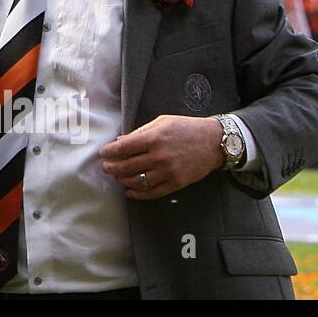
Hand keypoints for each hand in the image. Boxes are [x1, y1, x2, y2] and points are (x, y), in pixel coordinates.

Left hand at [99, 115, 224, 200]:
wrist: (213, 142)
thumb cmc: (186, 128)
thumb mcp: (161, 122)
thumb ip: (140, 132)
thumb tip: (120, 141)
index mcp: (154, 138)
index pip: (123, 148)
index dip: (109, 152)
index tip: (103, 153)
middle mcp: (159, 156)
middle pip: (127, 167)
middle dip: (112, 168)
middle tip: (106, 167)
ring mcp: (168, 171)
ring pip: (137, 181)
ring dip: (123, 180)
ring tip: (117, 177)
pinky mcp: (176, 183)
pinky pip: (153, 192)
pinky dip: (138, 194)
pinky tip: (130, 191)